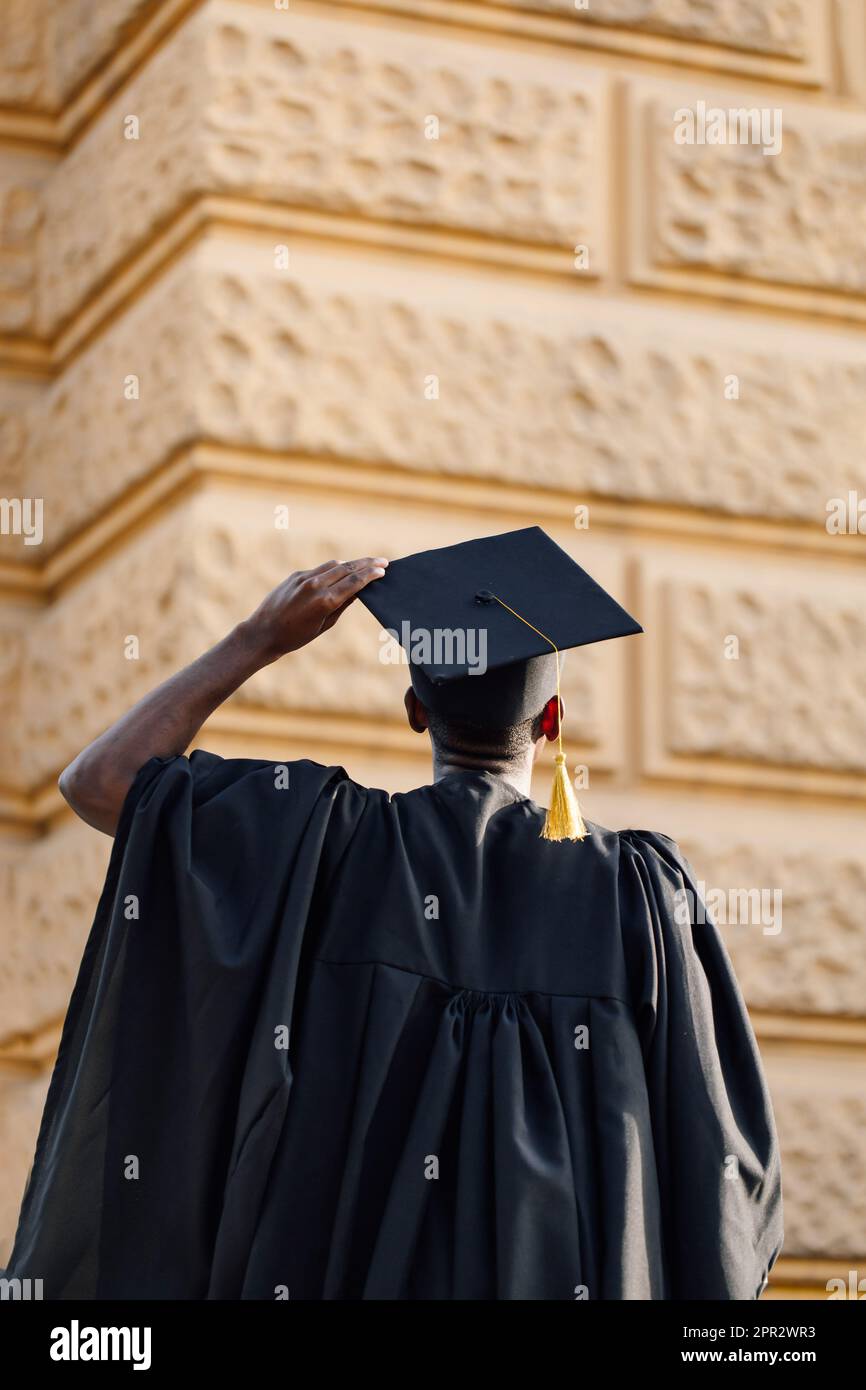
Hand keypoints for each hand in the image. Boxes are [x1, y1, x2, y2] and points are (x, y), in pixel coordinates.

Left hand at [242, 557, 388, 662]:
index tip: (383, 569)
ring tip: (365, 564)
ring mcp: (304, 579)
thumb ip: (341, 606)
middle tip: (383, 561)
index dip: (370, 574)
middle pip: (347, 568)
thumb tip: (357, 591)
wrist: (263, 633)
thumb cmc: (295, 637)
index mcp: (325, 602)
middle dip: (366, 564)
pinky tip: (342, 572)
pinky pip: (319, 569)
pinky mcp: (295, 576)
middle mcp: (315, 586)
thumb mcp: (323, 626)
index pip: (354, 582)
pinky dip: (333, 569)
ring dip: (351, 564)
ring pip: (334, 565)